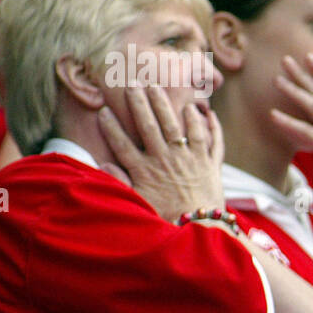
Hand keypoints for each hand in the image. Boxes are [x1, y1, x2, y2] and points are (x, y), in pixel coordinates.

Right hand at [97, 84, 224, 220]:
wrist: (200, 228)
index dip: (112, 127)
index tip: (104, 110)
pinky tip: (203, 111)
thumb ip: (119, 183)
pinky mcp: (210, 164)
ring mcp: (190, 159)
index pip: (123, 144)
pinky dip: (208, 125)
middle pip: (149, 126)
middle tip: (132, 84)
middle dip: (139, 104)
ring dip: (166, 105)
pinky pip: (210, 139)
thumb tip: (102, 164)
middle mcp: (167, 160)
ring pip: (177, 125)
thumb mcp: (138, 203)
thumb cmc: (166, 219)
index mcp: (146, 171)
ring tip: (157, 87)